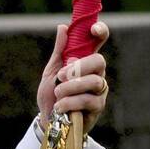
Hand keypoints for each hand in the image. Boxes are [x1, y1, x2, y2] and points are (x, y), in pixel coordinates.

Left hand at [35, 21, 109, 136]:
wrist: (49, 121)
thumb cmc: (52, 95)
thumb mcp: (51, 72)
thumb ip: (59, 51)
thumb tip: (63, 27)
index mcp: (85, 61)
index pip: (99, 41)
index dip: (101, 31)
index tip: (93, 29)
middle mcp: (96, 73)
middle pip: (99, 61)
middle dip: (79, 67)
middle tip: (61, 76)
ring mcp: (99, 90)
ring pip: (94, 81)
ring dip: (70, 87)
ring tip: (57, 94)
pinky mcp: (98, 107)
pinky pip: (88, 100)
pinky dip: (70, 102)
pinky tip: (59, 107)